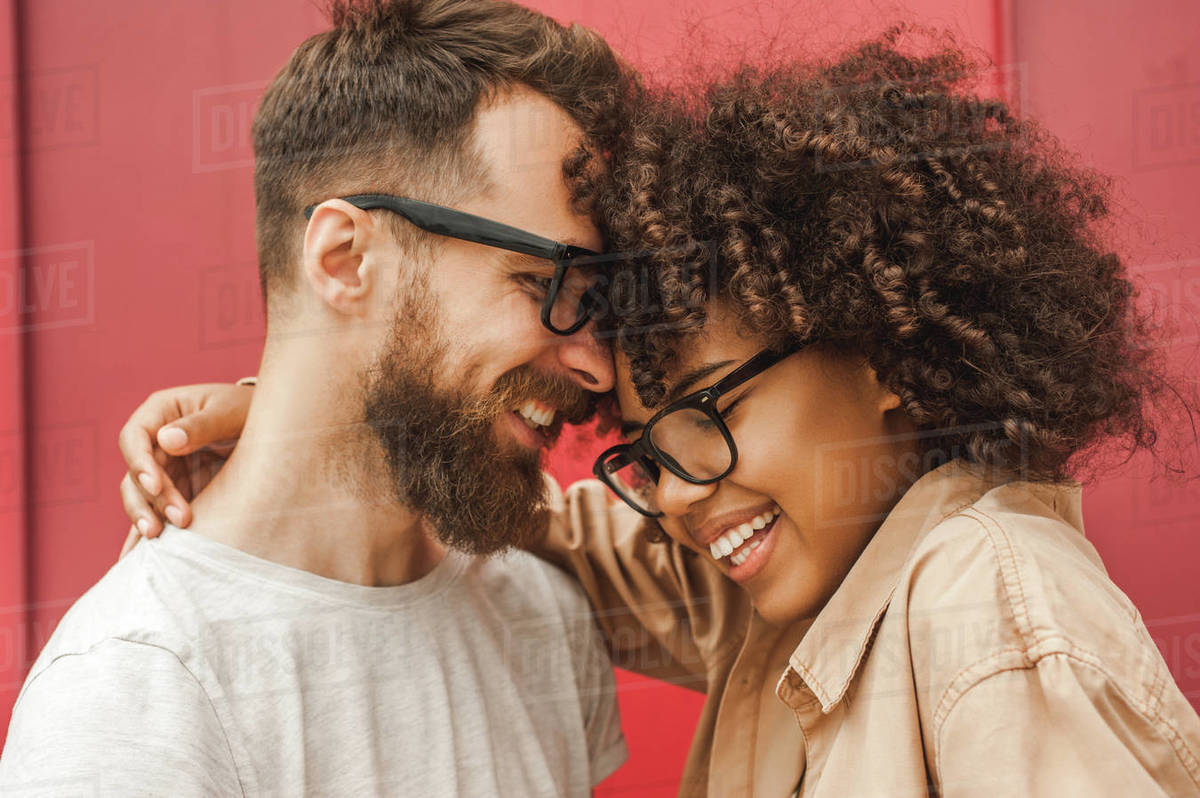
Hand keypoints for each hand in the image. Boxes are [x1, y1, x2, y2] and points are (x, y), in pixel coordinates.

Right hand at [117, 383, 253, 557]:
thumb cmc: (248, 410)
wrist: (273, 428)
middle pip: (136, 475)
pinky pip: (156, 513)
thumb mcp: (231, 411)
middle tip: (181, 520)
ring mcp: (163, 468)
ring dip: (152, 518)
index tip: (155, 485)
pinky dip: (147, 535)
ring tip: (166, 542)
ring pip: (142, 498)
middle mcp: (155, 442)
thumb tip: (166, 440)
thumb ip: (201, 425)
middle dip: (153, 500)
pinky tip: (139, 560)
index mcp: (161, 412)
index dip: (139, 463)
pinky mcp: (175, 491)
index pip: (134, 438)